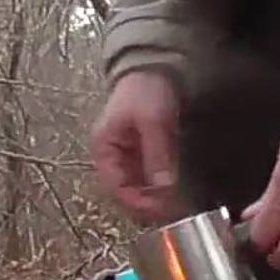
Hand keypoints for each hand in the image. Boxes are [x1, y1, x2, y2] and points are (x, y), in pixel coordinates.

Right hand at [91, 71, 182, 223]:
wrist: (154, 68)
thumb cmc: (146, 90)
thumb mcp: (153, 122)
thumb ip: (157, 153)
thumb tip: (164, 186)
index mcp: (104, 148)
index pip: (115, 187)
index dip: (136, 202)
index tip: (159, 210)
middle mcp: (111, 156)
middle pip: (124, 192)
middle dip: (146, 204)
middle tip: (172, 211)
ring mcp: (126, 155)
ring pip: (136, 187)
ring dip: (153, 198)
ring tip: (175, 205)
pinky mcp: (141, 153)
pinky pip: (146, 177)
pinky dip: (158, 187)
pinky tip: (173, 191)